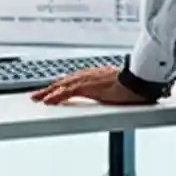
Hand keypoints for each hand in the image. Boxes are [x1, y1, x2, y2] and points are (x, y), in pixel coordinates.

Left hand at [30, 67, 151, 106]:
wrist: (139, 81)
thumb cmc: (132, 85)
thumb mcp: (115, 89)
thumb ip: (107, 91)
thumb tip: (108, 96)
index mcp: (94, 76)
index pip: (71, 81)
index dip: (59, 87)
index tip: (50, 92)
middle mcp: (88, 75)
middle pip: (63, 82)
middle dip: (49, 89)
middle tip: (36, 95)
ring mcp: (87, 79)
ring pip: (62, 85)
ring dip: (48, 92)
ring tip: (37, 98)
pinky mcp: (88, 86)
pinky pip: (68, 91)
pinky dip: (57, 96)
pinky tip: (49, 100)